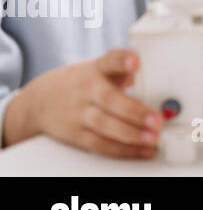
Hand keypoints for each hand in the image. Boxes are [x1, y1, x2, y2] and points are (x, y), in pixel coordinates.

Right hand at [3, 49, 159, 156]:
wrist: (39, 101)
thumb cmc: (81, 83)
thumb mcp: (99, 69)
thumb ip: (125, 71)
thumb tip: (156, 75)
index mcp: (96, 69)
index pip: (109, 60)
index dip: (122, 60)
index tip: (135, 61)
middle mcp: (86, 90)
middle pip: (109, 99)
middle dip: (135, 111)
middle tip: (156, 120)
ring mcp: (79, 114)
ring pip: (105, 126)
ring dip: (131, 135)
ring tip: (153, 138)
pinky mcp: (76, 135)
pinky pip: (100, 144)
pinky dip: (123, 150)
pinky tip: (142, 150)